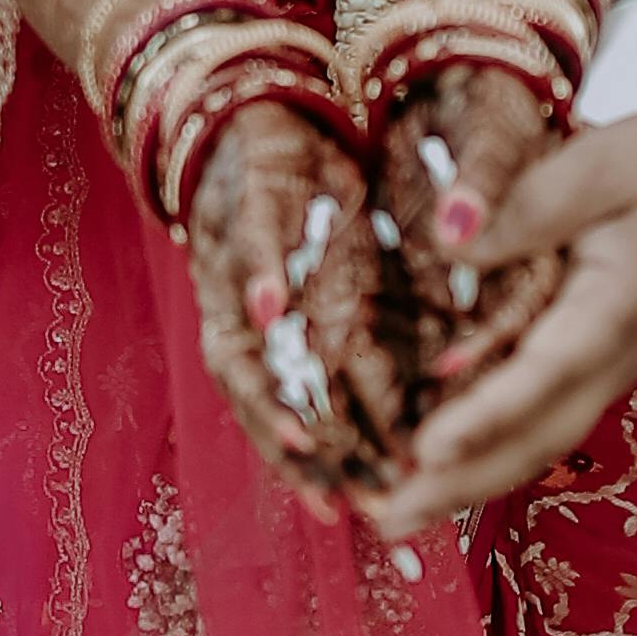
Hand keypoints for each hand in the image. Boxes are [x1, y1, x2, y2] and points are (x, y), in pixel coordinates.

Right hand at [185, 99, 417, 510]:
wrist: (268, 129)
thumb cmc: (258, 160)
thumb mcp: (258, 196)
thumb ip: (259, 254)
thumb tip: (266, 311)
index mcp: (231, 309)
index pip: (246, 381)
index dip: (273, 420)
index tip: (308, 452)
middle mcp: (259, 337)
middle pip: (281, 414)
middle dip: (318, 463)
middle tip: (356, 506)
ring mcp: (292, 336)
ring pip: (315, 411)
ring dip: (348, 458)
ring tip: (386, 502)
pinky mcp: (330, 323)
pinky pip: (350, 384)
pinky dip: (373, 422)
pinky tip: (405, 454)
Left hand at [390, 48, 636, 514]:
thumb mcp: (600, 163)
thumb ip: (524, 205)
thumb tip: (447, 238)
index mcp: (613, 307)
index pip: (544, 374)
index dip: (484, 416)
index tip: (426, 450)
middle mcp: (615, 356)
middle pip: (537, 440)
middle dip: (461, 485)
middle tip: (386, 519)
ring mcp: (613, 367)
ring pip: (540, 441)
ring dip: (470, 481)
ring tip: (398, 510)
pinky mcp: (602, 361)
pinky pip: (544, 421)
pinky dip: (492, 450)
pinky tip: (445, 461)